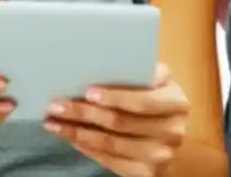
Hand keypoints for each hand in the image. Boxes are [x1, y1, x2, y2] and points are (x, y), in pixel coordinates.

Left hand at [44, 63, 188, 176]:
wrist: (167, 129)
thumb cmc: (152, 94)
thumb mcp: (153, 78)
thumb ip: (135, 70)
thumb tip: (92, 64)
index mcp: (177, 102)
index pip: (142, 101)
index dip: (114, 97)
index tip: (87, 91)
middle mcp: (173, 131)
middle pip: (121, 123)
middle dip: (84, 113)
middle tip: (56, 106)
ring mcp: (162, 155)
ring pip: (112, 144)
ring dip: (78, 133)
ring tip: (54, 123)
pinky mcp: (148, 173)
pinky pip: (112, 162)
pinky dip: (87, 149)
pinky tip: (71, 138)